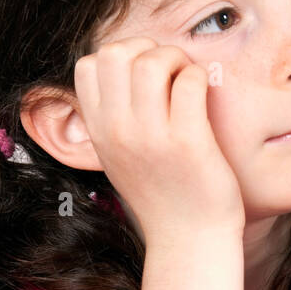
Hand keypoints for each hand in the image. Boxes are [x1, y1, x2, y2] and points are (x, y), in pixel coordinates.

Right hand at [74, 36, 244, 240]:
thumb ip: (113, 120)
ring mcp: (152, 138)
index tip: (142, 73)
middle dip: (147, 49)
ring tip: (186, 79)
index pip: (87, 65)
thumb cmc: (163, 195)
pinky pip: (189, 81)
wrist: (190, 240)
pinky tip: (204, 95)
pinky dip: (198, 76)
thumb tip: (119, 74)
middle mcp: (119, 133)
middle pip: (115, 53)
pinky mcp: (188, 142)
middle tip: (169, 71)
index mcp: (99, 133)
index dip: (119, 56)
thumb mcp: (119, 158)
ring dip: (175, 59)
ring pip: (152, 61)